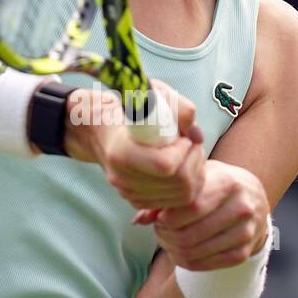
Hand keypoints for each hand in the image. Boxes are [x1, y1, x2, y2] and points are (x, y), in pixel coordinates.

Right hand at [65, 79, 205, 211]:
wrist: (101, 128)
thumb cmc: (129, 108)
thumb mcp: (154, 94)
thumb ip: (180, 109)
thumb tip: (197, 135)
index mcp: (121, 151)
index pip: (166, 165)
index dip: (185, 150)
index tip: (184, 136)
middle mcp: (122, 177)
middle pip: (179, 184)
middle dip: (195, 162)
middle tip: (192, 144)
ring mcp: (128, 192)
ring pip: (182, 197)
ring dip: (195, 173)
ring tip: (188, 154)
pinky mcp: (137, 200)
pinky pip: (175, 202)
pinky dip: (188, 186)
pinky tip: (182, 167)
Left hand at [133, 160, 268, 271]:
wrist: (254, 198)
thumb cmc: (216, 184)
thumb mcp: (197, 178)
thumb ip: (168, 195)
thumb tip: (139, 220)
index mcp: (228, 183)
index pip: (190, 208)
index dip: (167, 217)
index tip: (160, 216)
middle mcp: (241, 208)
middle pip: (188, 234)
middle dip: (165, 235)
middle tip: (159, 230)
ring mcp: (245, 232)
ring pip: (193, 252)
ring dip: (172, 249)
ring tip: (167, 238)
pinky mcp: (242, 252)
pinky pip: (204, 265)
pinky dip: (184, 261)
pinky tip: (180, 250)